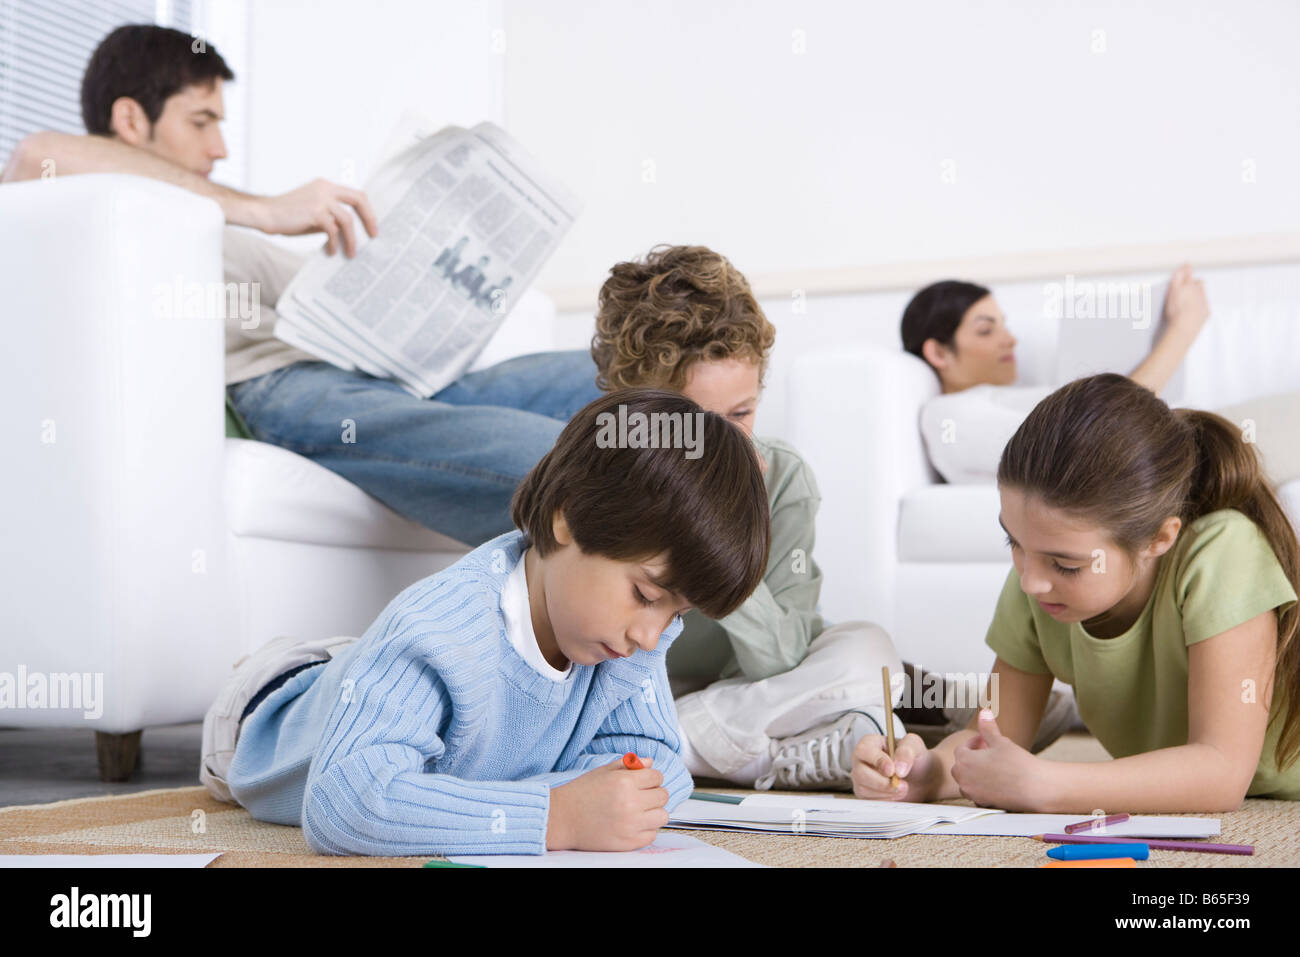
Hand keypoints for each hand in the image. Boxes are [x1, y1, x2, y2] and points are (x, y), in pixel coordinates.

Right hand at [253, 179, 378, 255]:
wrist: (265, 213)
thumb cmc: (288, 216)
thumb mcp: (313, 212)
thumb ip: (331, 217)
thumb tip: (349, 232)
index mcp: (325, 186)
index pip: (355, 194)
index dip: (367, 210)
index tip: (371, 225)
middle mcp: (325, 188)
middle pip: (358, 200)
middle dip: (369, 219)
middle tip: (373, 235)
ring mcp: (320, 199)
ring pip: (347, 220)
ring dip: (351, 239)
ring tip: (351, 253)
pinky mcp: (315, 212)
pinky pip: (333, 230)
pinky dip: (335, 243)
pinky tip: (332, 251)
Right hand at [546, 756, 668, 850]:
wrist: (561, 819)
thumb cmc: (580, 793)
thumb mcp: (603, 772)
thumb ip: (628, 765)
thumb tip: (650, 763)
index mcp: (624, 782)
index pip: (657, 776)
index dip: (651, 778)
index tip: (644, 782)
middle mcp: (630, 803)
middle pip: (663, 796)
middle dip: (654, 793)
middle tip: (640, 796)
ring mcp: (631, 825)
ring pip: (662, 816)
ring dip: (654, 812)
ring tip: (639, 811)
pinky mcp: (629, 843)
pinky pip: (652, 834)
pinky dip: (645, 829)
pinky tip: (632, 824)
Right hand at [852, 732, 936, 801]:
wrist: (922, 778)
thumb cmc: (915, 758)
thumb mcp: (915, 746)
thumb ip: (906, 751)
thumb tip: (898, 767)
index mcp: (870, 744)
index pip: (864, 750)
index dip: (877, 761)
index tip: (892, 770)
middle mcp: (861, 761)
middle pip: (860, 773)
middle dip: (882, 782)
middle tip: (901, 784)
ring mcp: (861, 779)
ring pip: (863, 789)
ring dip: (886, 792)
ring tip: (903, 788)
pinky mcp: (865, 795)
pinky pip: (869, 801)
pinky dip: (885, 800)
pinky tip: (896, 794)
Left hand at [950, 709, 1049, 810]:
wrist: (1036, 788)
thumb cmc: (1018, 763)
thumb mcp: (1001, 741)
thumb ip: (988, 727)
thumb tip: (984, 712)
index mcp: (964, 761)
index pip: (961, 749)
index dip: (974, 743)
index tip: (986, 742)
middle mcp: (964, 779)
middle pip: (960, 766)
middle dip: (972, 758)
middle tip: (989, 754)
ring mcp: (972, 793)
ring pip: (966, 781)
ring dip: (974, 774)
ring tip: (992, 768)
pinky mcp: (982, 804)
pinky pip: (975, 794)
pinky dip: (981, 788)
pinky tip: (997, 783)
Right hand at [1162, 264, 1208, 338]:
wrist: (1185, 326)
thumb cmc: (1176, 310)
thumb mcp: (1172, 291)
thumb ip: (1178, 277)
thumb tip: (1184, 266)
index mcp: (1189, 285)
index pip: (1188, 273)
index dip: (1186, 269)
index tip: (1186, 266)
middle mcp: (1199, 292)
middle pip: (1198, 283)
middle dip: (1194, 283)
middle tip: (1187, 286)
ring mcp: (1204, 302)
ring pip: (1202, 294)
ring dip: (1197, 294)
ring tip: (1189, 299)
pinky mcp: (1206, 312)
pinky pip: (1205, 305)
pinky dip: (1200, 305)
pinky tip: (1193, 310)